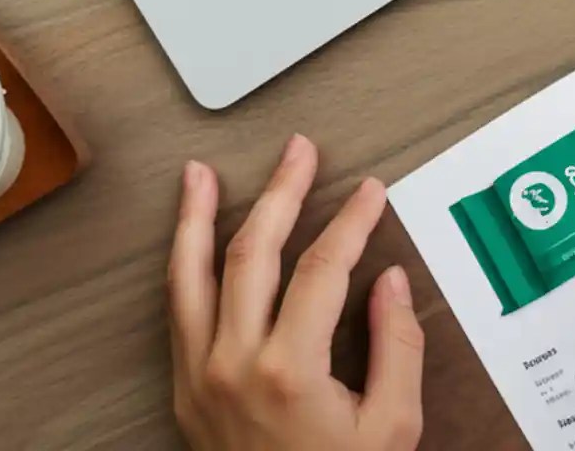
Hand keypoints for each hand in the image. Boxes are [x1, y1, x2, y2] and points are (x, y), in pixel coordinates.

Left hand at [168, 135, 425, 450]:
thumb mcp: (392, 427)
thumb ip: (396, 347)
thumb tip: (389, 281)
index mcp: (289, 370)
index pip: (321, 270)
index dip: (350, 223)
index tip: (370, 193)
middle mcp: (233, 364)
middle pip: (252, 254)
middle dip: (280, 193)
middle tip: (298, 152)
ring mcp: (201, 374)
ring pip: (190, 274)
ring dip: (196, 217)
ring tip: (199, 175)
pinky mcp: (187, 387)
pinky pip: (177, 308)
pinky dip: (182, 264)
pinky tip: (189, 239)